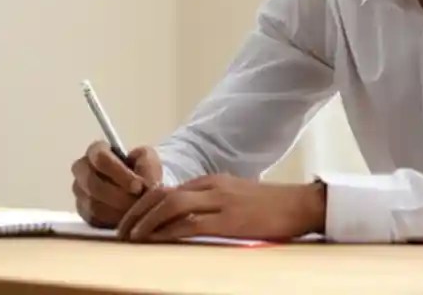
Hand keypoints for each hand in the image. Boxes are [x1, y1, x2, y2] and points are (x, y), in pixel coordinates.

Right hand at [70, 141, 163, 227]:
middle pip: (93, 184)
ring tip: (135, 211)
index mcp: (96, 151)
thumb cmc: (142, 169)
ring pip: (93, 204)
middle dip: (119, 196)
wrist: (139, 189)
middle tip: (138, 203)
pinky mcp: (83, 212)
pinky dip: (112, 221)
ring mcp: (80, 192)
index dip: (119, 173)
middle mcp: (82, 170)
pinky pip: (94, 219)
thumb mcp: (148, 160)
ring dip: (117, 210)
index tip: (138, 186)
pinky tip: (127, 219)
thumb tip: (144, 185)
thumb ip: (146, 167)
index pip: (100, 158)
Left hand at [117, 174, 325, 242]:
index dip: (143, 205)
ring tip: (131, 238)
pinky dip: (168, 231)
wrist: (300, 205)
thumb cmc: (271, 207)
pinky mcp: (229, 219)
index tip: (129, 222)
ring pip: (171, 206)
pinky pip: (191, 223)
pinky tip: (156, 240)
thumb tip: (186, 220)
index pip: (167, 190)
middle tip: (121, 232)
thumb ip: (212, 204)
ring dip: (146, 222)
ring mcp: (220, 202)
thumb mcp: (237, 199)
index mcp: (212, 182)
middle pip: (162, 194)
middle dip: (136, 213)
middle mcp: (212, 187)